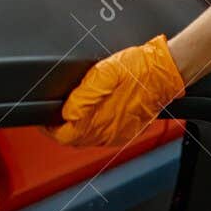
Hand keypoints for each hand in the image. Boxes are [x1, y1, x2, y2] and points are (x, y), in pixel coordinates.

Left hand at [45, 34, 185, 146]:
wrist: (165, 73)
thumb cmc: (139, 69)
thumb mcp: (104, 73)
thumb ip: (83, 95)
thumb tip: (68, 112)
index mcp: (100, 120)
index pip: (64, 136)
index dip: (50, 128)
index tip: (44, 120)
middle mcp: (109, 132)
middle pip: (74, 140)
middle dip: (61, 130)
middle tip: (54, 116)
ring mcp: (119, 133)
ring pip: (88, 140)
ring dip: (77, 130)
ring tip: (70, 115)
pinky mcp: (128, 131)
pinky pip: (103, 137)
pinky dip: (93, 129)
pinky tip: (92, 115)